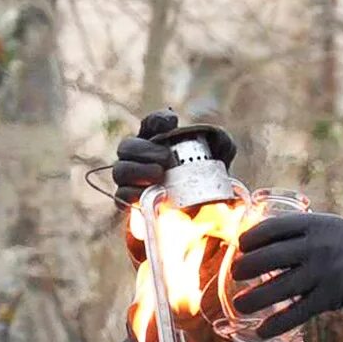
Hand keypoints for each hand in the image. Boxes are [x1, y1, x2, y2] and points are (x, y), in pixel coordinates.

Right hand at [110, 108, 237, 206]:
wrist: (202, 221)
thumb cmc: (207, 185)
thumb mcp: (220, 163)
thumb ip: (222, 144)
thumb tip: (219, 142)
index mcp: (159, 143)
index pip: (151, 123)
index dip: (157, 120)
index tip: (172, 123)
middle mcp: (139, 160)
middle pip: (126, 146)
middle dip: (144, 149)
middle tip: (166, 158)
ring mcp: (130, 183)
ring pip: (120, 170)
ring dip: (138, 170)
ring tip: (159, 175)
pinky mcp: (129, 207)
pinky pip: (121, 197)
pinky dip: (133, 194)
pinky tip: (151, 193)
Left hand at [231, 212, 342, 335]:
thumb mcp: (326, 225)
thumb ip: (295, 231)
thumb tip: (253, 243)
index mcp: (314, 224)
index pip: (271, 228)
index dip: (249, 238)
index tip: (241, 247)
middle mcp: (316, 247)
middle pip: (268, 257)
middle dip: (244, 267)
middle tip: (237, 274)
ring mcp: (323, 273)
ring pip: (278, 288)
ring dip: (253, 299)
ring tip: (239, 305)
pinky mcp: (329, 298)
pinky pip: (297, 314)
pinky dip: (276, 325)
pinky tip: (262, 331)